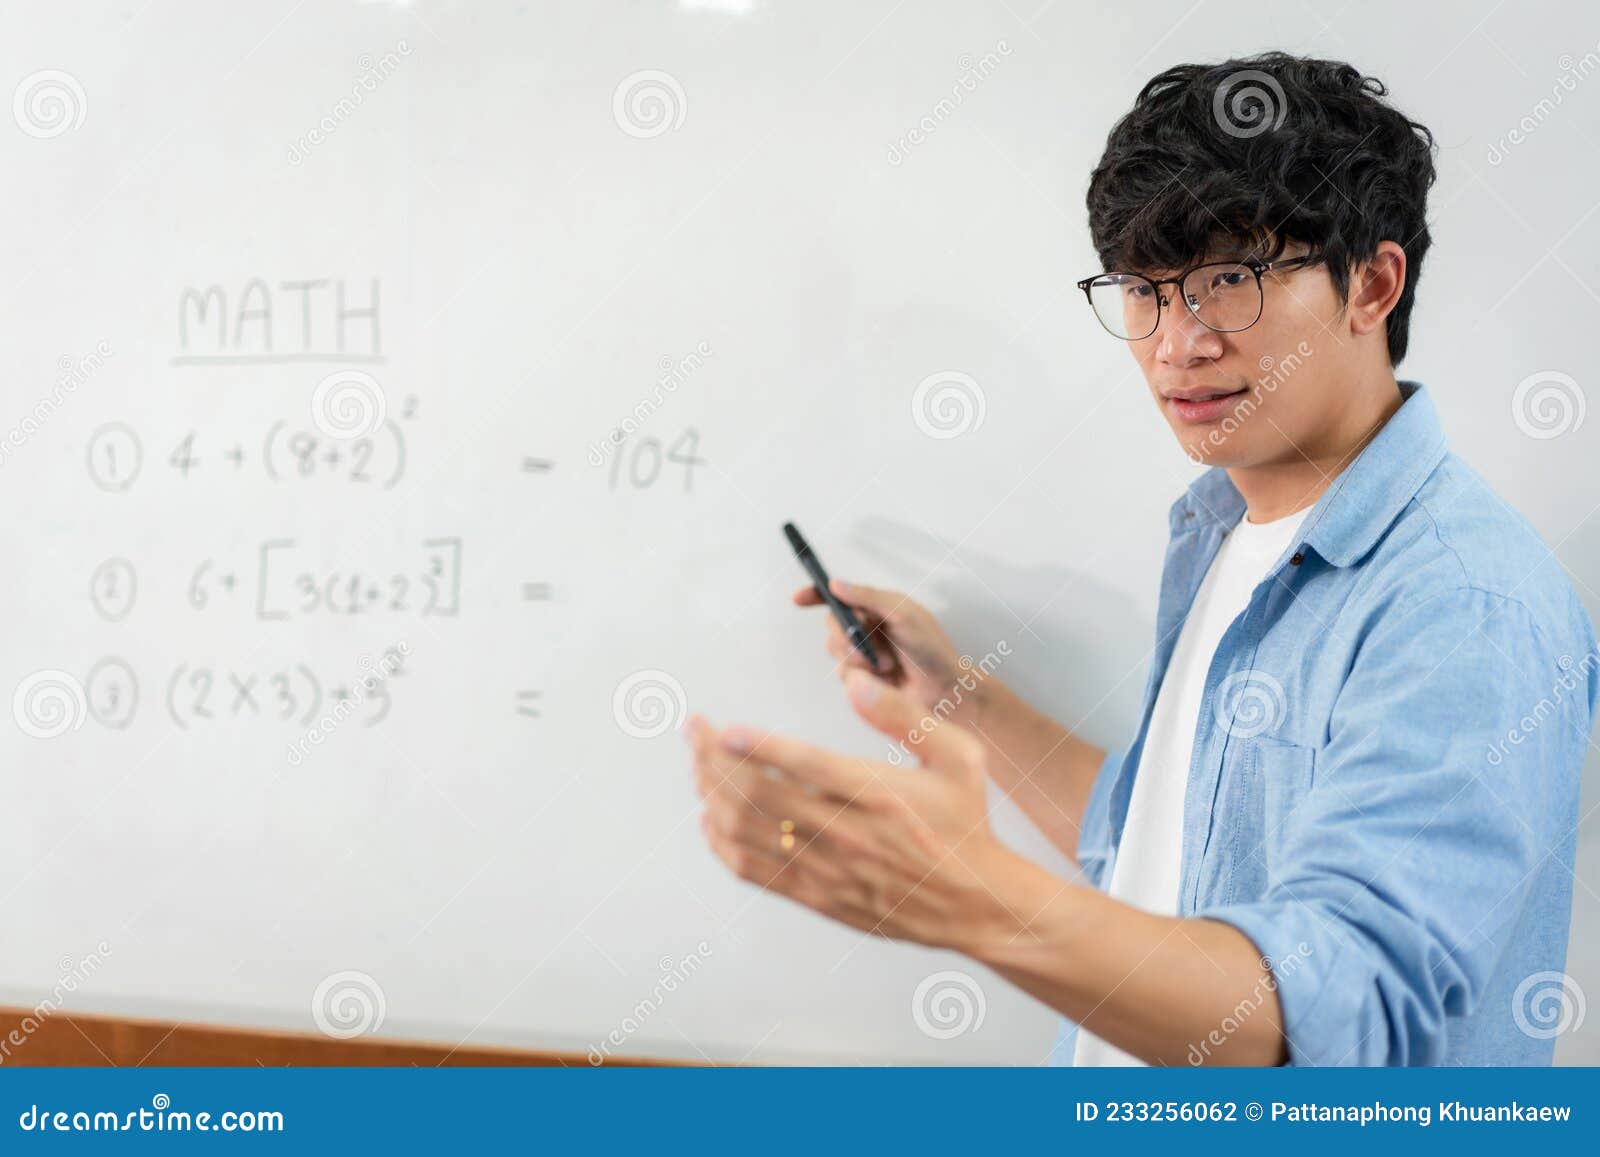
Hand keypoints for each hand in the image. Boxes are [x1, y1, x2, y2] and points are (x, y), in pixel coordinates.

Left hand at [687, 668, 1022, 950]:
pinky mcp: (817, 896)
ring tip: (697, 766)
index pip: (806, 767)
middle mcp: (848, 832)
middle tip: (694, 731)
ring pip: (749, 834)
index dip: (758, 748)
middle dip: (715, 760)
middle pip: (760, 797)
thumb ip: (904, 715)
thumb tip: (856, 682)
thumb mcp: (957, 756)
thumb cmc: (964, 824)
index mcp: (879, 793)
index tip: (723, 728)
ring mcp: (828, 869)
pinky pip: (754, 872)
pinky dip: (722, 844)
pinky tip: (709, 818)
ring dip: (712, 797)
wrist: (975, 904)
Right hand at [795, 579, 976, 724]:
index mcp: (878, 607)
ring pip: (836, 652)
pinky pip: (845, 675)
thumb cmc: (933, 651)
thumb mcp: (903, 614)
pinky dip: (861, 676)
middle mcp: (868, 629)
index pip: (840, 596)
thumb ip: (869, 597)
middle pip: (833, 625)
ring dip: (858, 658)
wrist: (945, 693)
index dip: (816, 595)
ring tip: (887, 664)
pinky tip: (883, 678)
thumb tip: (836, 584)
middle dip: (846, 636)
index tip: (799, 599)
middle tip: (865, 645)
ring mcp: (865, 654)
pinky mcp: (863, 679)